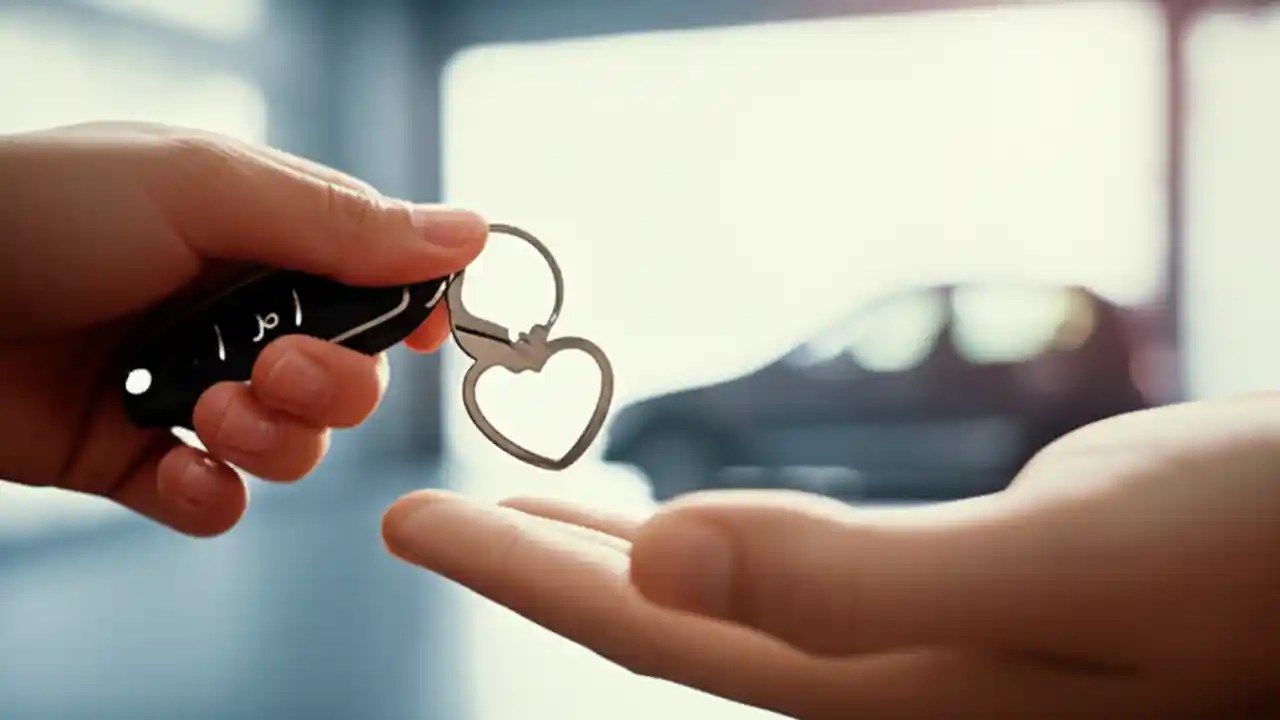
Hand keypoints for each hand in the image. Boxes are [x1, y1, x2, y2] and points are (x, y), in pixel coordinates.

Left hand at [0, 122, 485, 536]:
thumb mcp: (202, 189)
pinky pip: (219, 499)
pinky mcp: (137, 457)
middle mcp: (234, 312)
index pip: (374, 277)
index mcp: (258, 232)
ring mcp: (188, 386)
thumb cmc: (38, 210)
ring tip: (205, 411)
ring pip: (296, 445)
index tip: (417, 337)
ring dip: (274, 440)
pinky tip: (183, 470)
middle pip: (351, 375)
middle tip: (271, 366)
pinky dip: (215, 495)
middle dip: (332, 385)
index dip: (408, 313)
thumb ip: (341, 223)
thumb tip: (471, 233)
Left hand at [381, 395, 1279, 717]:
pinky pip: (790, 568)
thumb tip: (660, 555)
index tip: (410, 524)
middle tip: (425, 515)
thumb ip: (859, 582)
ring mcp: (919, 646)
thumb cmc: (1247, 559)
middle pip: (663, 628)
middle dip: (531, 570)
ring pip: (720, 600)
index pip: (651, 640)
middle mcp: (884, 682)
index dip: (517, 581)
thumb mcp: (1063, 570)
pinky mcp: (956, 598)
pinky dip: (713, 534)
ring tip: (530, 512)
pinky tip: (688, 516)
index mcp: (886, 692)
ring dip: (611, 553)